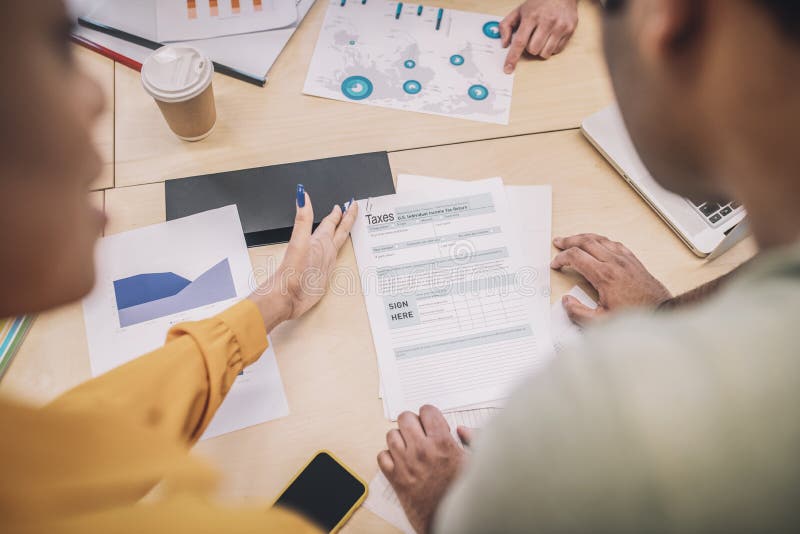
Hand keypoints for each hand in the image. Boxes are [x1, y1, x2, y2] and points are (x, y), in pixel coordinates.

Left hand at [248, 189, 357, 327]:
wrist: (286, 296)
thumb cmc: (290, 272)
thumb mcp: (299, 241)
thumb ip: (303, 219)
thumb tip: (302, 195)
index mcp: (317, 240)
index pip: (332, 222)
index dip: (341, 213)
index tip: (349, 203)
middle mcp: (321, 249)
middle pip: (336, 229)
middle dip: (345, 218)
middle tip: (352, 206)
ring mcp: (323, 261)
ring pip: (337, 242)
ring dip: (343, 232)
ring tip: (349, 223)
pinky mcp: (324, 274)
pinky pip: (336, 258)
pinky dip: (341, 250)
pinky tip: (338, 249)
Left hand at [378, 406, 465, 533]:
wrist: (447, 519)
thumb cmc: (460, 494)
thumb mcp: (475, 464)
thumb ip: (473, 441)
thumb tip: (462, 430)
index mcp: (442, 444)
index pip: (427, 411)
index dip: (429, 415)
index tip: (431, 422)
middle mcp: (421, 450)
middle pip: (405, 418)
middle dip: (413, 422)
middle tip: (418, 431)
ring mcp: (406, 463)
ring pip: (391, 435)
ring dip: (399, 438)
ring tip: (408, 446)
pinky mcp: (395, 478)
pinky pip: (382, 456)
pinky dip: (388, 456)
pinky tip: (399, 460)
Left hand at [501, 0, 578, 72]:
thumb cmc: (539, 3)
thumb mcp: (519, 11)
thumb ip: (506, 26)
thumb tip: (504, 44)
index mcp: (531, 16)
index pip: (520, 42)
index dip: (513, 57)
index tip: (508, 68)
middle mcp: (546, 21)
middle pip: (533, 50)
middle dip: (529, 48)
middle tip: (532, 38)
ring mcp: (559, 26)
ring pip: (545, 53)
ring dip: (540, 50)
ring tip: (541, 37)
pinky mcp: (569, 30)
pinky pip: (556, 51)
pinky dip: (551, 48)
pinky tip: (550, 36)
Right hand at [551, 234, 671, 324]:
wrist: (660, 312)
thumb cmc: (634, 316)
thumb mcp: (601, 322)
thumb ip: (579, 313)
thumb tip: (567, 302)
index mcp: (604, 275)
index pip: (576, 257)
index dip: (561, 258)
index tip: (556, 264)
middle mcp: (614, 263)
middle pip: (586, 242)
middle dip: (569, 241)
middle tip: (559, 242)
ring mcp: (625, 259)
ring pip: (600, 239)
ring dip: (584, 237)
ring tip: (575, 239)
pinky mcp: (633, 261)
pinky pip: (615, 243)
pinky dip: (602, 241)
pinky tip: (599, 244)